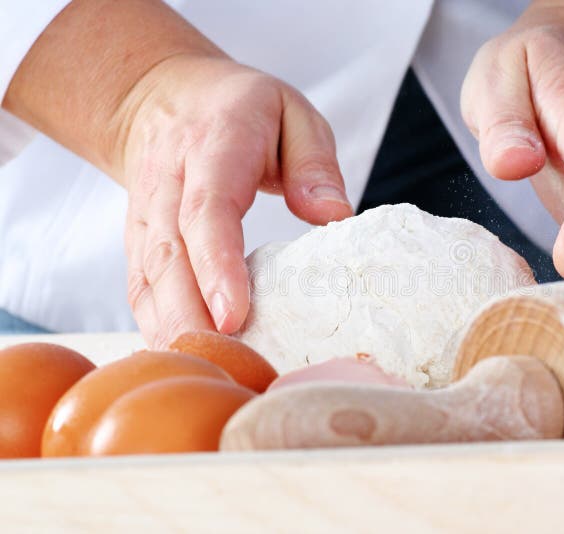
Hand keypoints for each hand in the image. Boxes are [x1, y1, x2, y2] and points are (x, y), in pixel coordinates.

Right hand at [120, 55, 351, 346]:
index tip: (234, 315)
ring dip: (173, 332)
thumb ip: (313, 161)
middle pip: (170, 259)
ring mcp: (146, 216)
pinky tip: (185, 359)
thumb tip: (334, 215)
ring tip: (208, 377)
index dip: (216, 265)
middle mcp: (168, 186)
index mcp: (212, 148)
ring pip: (149, 280)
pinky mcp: (139, 240)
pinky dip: (158, 327)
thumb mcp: (291, 112)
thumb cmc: (240, 109)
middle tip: (225, 367)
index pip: (207, 212)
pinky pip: (141, 288)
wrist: (163, 98)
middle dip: (192, 318)